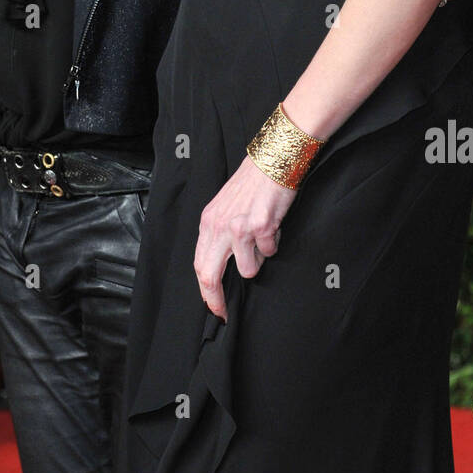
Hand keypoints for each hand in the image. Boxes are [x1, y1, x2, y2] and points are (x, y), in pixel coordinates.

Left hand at [194, 156, 295, 320]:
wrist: (273, 160)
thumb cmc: (252, 183)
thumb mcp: (226, 207)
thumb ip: (220, 234)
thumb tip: (222, 266)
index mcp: (208, 222)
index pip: (199, 265)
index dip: (204, 292)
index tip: (213, 307)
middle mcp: (219, 226)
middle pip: (209, 275)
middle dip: (216, 300)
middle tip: (224, 312)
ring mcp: (240, 227)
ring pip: (248, 268)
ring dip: (258, 259)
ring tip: (262, 238)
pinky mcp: (261, 227)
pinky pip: (269, 251)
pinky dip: (274, 243)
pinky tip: (273, 224)